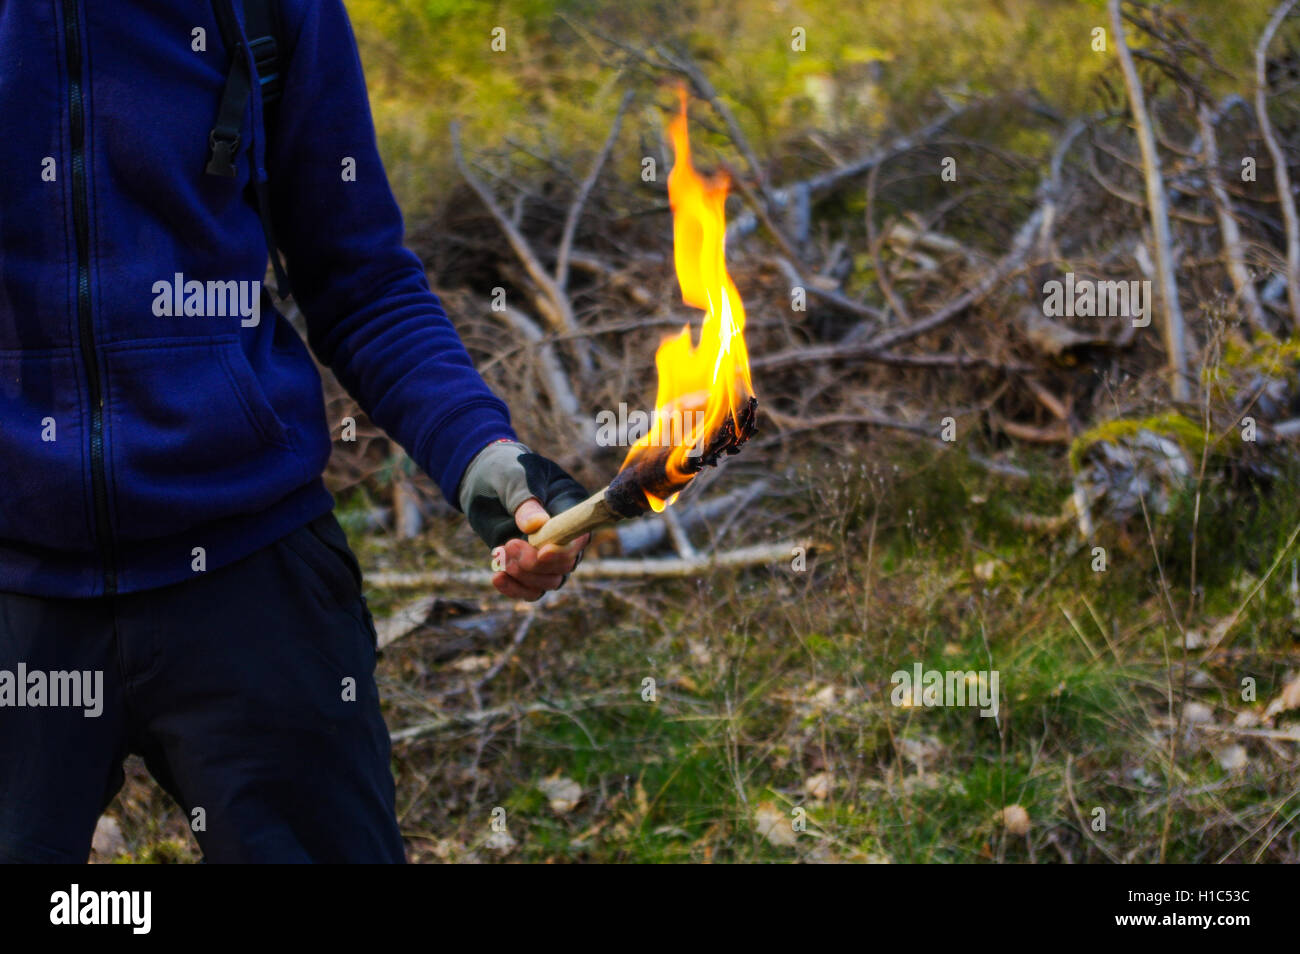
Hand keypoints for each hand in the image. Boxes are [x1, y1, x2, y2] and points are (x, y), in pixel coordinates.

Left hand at [456, 439, 590, 598]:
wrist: (483, 479)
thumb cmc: (505, 469)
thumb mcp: (513, 477)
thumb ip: (524, 500)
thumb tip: (536, 525)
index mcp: (571, 508)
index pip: (580, 537)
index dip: (565, 550)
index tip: (541, 551)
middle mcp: (565, 535)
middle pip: (566, 565)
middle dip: (537, 563)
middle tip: (509, 544)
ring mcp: (546, 553)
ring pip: (549, 581)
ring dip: (525, 576)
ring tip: (500, 553)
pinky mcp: (527, 566)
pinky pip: (530, 590)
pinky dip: (514, 588)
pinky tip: (497, 577)